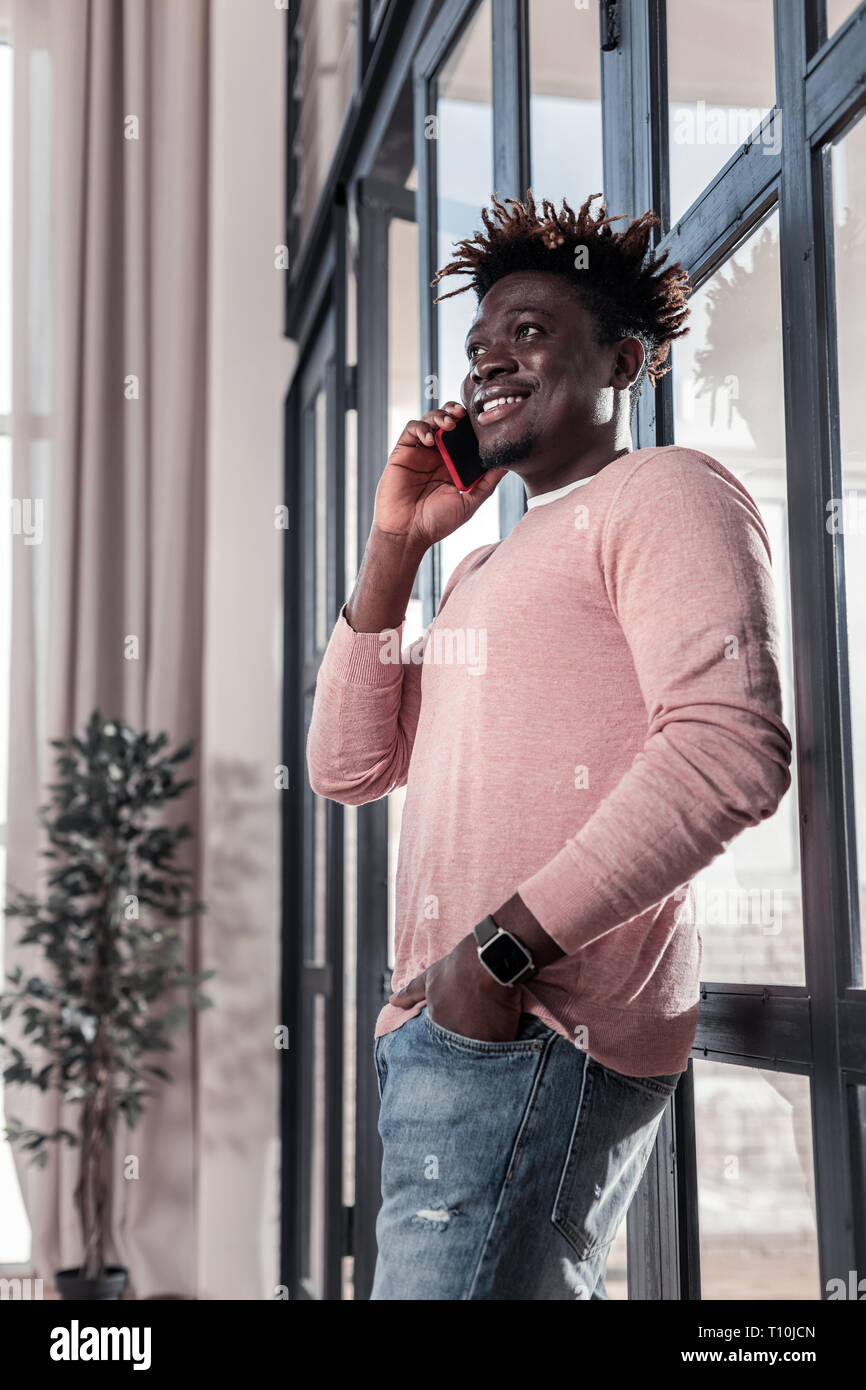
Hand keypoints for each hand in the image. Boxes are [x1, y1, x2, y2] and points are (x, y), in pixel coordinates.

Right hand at [372, 402, 507, 554]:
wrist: (408, 533)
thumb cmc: (437, 523)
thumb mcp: (469, 502)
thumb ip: (487, 482)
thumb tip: (507, 463)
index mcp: (454, 464)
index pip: (465, 436)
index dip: (471, 424)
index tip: (481, 420)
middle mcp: (437, 455)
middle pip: (447, 421)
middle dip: (455, 412)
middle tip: (463, 414)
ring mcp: (420, 452)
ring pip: (430, 420)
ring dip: (440, 416)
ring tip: (449, 424)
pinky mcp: (403, 452)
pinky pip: (411, 429)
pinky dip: (421, 428)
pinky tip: (429, 439)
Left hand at [389, 933, 523, 1042]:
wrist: (489, 960)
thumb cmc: (458, 967)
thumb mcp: (431, 978)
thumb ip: (411, 993)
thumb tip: (393, 1001)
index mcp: (437, 1027)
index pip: (441, 1044)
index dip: (453, 1034)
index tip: (462, 1026)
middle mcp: (454, 1039)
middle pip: (462, 1052)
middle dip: (468, 1044)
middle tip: (477, 1029)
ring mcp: (477, 1043)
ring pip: (481, 1054)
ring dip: (485, 1046)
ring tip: (491, 1029)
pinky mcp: (500, 1041)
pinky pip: (501, 1051)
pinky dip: (502, 1043)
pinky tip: (505, 1031)